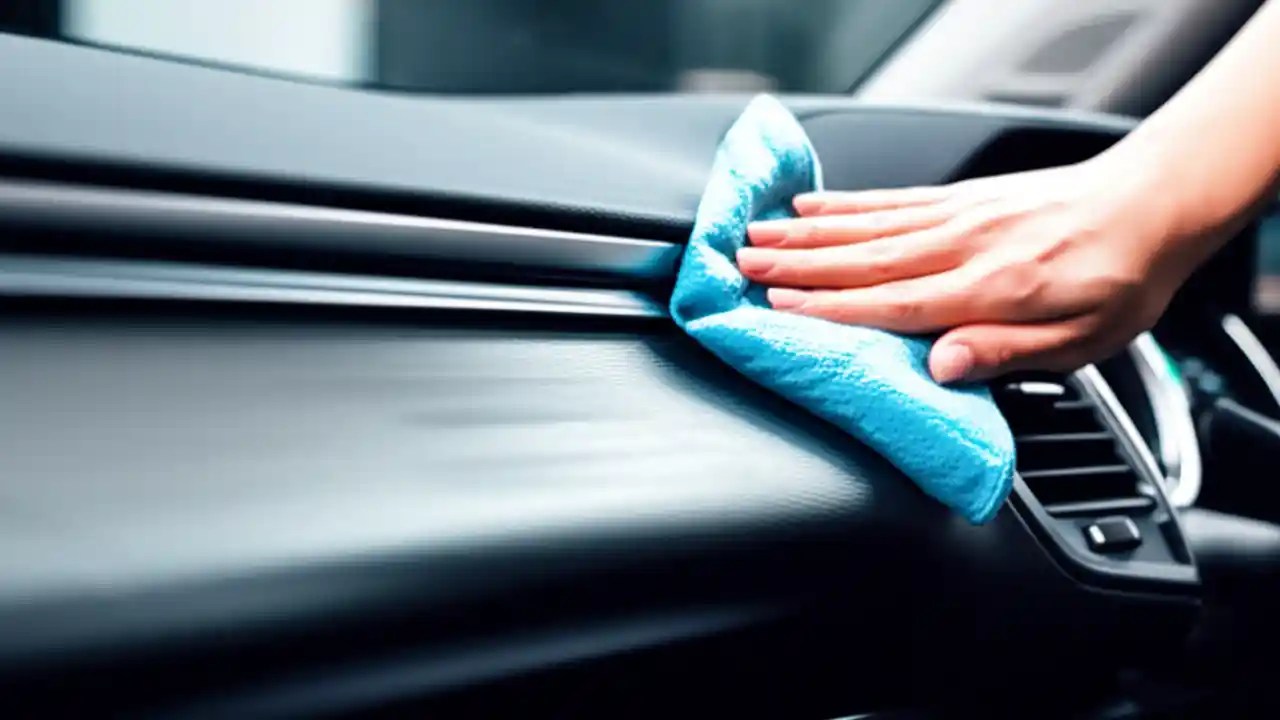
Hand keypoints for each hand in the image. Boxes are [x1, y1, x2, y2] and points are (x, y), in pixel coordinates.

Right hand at [736, 153, 1213, 383]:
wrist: (1150, 204)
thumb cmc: (1118, 281)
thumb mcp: (1082, 343)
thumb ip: (1007, 353)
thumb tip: (943, 367)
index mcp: (986, 292)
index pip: (890, 304)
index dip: (828, 308)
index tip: (776, 308)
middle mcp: (960, 248)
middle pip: (861, 261)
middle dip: (794, 266)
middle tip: (739, 267)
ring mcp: (955, 216)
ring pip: (865, 228)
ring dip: (805, 234)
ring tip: (754, 237)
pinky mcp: (958, 197)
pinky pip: (890, 200)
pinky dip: (845, 203)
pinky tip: (812, 206)